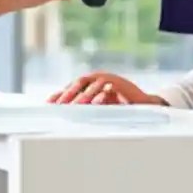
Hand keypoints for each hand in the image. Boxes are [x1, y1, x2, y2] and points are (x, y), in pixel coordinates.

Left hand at [47, 71, 167, 105]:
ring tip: (71, 106)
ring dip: (80, 95)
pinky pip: (104, 87)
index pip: (72, 87)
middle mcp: (98, 78)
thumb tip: (68, 114)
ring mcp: (108, 78)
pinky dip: (97, 94)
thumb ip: (86, 107)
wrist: (144, 104)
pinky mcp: (118, 83)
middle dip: (66, 94)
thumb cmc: (121, 106)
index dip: (60, 94)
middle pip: (78, 83)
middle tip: (57, 105)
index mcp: (92, 83)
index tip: (48, 104)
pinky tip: (91, 102)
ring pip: (89, 85)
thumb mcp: (100, 107)